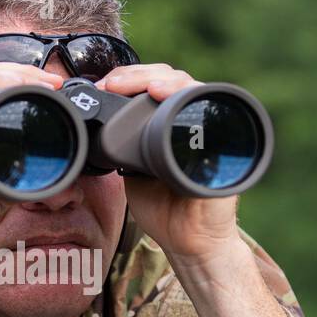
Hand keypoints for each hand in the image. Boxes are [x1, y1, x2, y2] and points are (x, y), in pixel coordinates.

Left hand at [97, 63, 242, 264]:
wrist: (188, 242)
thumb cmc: (164, 210)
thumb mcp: (132, 173)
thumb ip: (122, 150)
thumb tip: (93, 131)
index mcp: (166, 125)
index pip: (151, 86)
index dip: (130, 79)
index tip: (105, 86)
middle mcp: (189, 121)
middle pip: (169, 79)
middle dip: (140, 75)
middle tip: (115, 83)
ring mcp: (207, 128)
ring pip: (188, 85)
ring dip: (164, 79)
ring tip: (144, 86)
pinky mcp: (222, 140)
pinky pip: (210, 108)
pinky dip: (188, 94)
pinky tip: (165, 94)